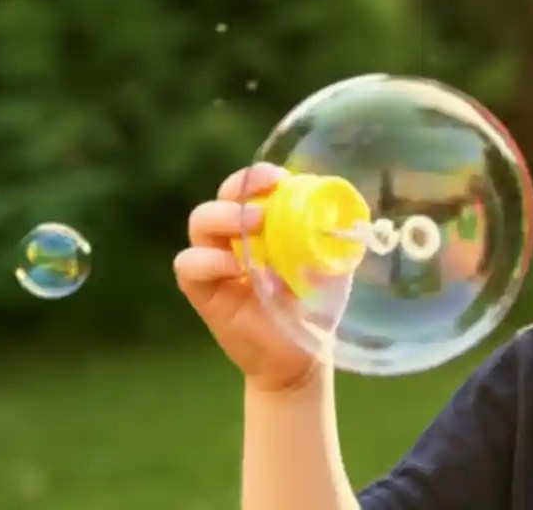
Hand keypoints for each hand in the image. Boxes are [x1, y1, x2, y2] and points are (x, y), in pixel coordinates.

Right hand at [174, 163, 329, 392]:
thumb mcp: (332, 265)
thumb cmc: (316, 305)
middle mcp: (235, 237)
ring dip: (223, 219)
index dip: (256, 178)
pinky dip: (207, 260)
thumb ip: (334, 237)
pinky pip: (188, 265)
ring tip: (252, 233)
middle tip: (263, 206)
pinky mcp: (203, 291)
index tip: (277, 180)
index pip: (248, 188)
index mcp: (263, 225)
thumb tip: (344, 209)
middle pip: (220, 197)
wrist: (303, 353)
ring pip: (199, 222)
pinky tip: (233, 267)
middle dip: (236, 190)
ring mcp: (217, 262)